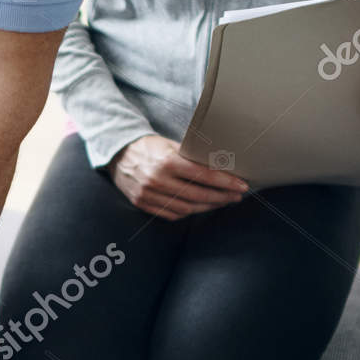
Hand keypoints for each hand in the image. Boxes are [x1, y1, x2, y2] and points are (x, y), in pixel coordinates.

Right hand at [108, 134, 248, 219]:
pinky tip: (200, 207)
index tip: (241, 185)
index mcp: (167, 162)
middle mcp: (157, 180)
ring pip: (186, 208)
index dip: (225, 182)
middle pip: (198, 195)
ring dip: (208, 206)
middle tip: (237, 196)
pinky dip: (189, 212)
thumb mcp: (170, 144)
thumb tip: (221, 163)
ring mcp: (149, 195)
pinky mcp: (143, 204)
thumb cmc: (149, 147)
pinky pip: (172, 214)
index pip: (203, 175)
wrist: (118, 154)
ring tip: (222, 201)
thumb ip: (192, 155)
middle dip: (222, 196)